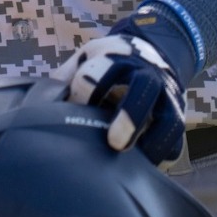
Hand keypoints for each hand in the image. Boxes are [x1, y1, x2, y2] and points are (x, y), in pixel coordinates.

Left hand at [55, 8, 199, 163]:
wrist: (154, 51)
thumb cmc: (109, 61)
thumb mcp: (86, 58)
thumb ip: (65, 77)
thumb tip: (37, 103)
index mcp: (116, 57)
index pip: (99, 73)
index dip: (83, 93)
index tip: (73, 108)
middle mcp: (145, 74)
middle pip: (143, 90)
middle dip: (130, 116)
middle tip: (115, 143)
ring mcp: (167, 94)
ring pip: (169, 119)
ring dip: (153, 141)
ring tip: (136, 163)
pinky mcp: (178, 114)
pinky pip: (177, 138)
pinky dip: (165, 152)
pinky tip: (147, 165)